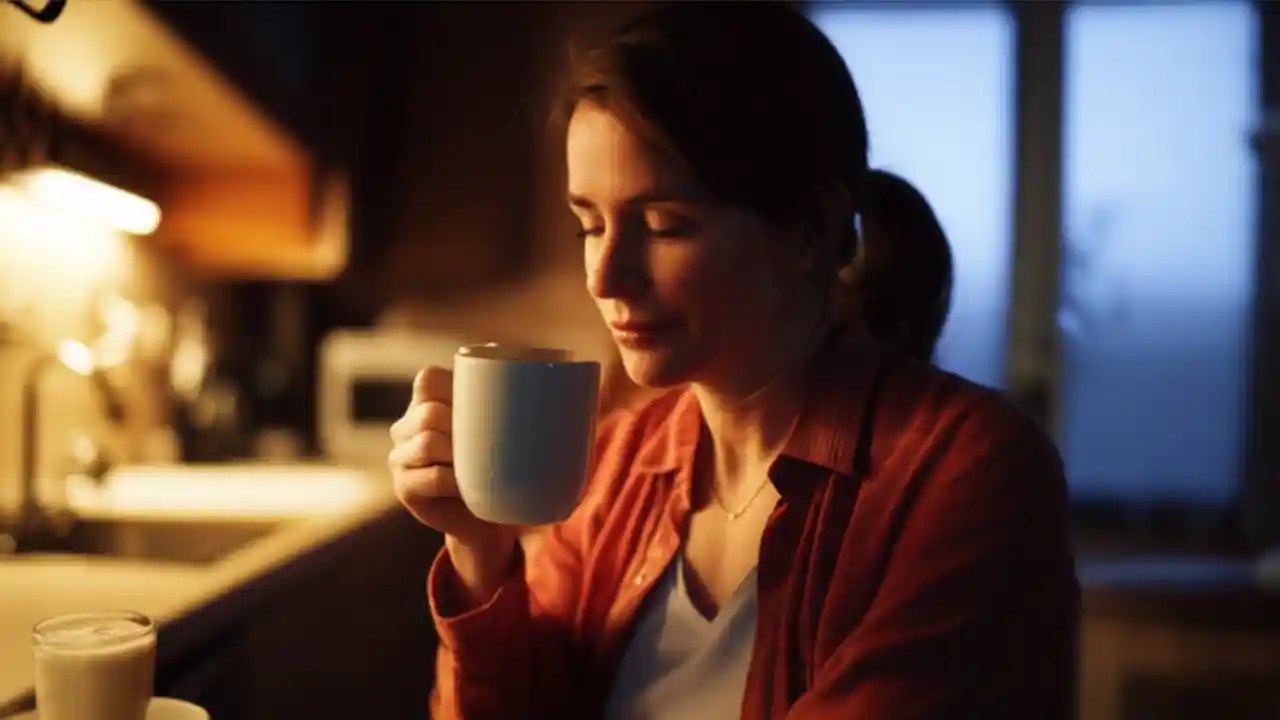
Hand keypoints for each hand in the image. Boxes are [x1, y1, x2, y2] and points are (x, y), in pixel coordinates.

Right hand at [389, 367, 516, 597]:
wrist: (488, 523)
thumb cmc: (500, 469)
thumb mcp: (507, 433)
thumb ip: (523, 407)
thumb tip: (580, 389)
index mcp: (427, 404)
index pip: (427, 378)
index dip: (454, 387)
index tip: (485, 406)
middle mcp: (406, 427)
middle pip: (429, 412)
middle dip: (462, 426)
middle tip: (489, 444)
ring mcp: (401, 458)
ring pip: (426, 441)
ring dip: (458, 454)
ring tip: (478, 465)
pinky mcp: (405, 488)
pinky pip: (428, 476)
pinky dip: (452, 480)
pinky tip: (466, 485)